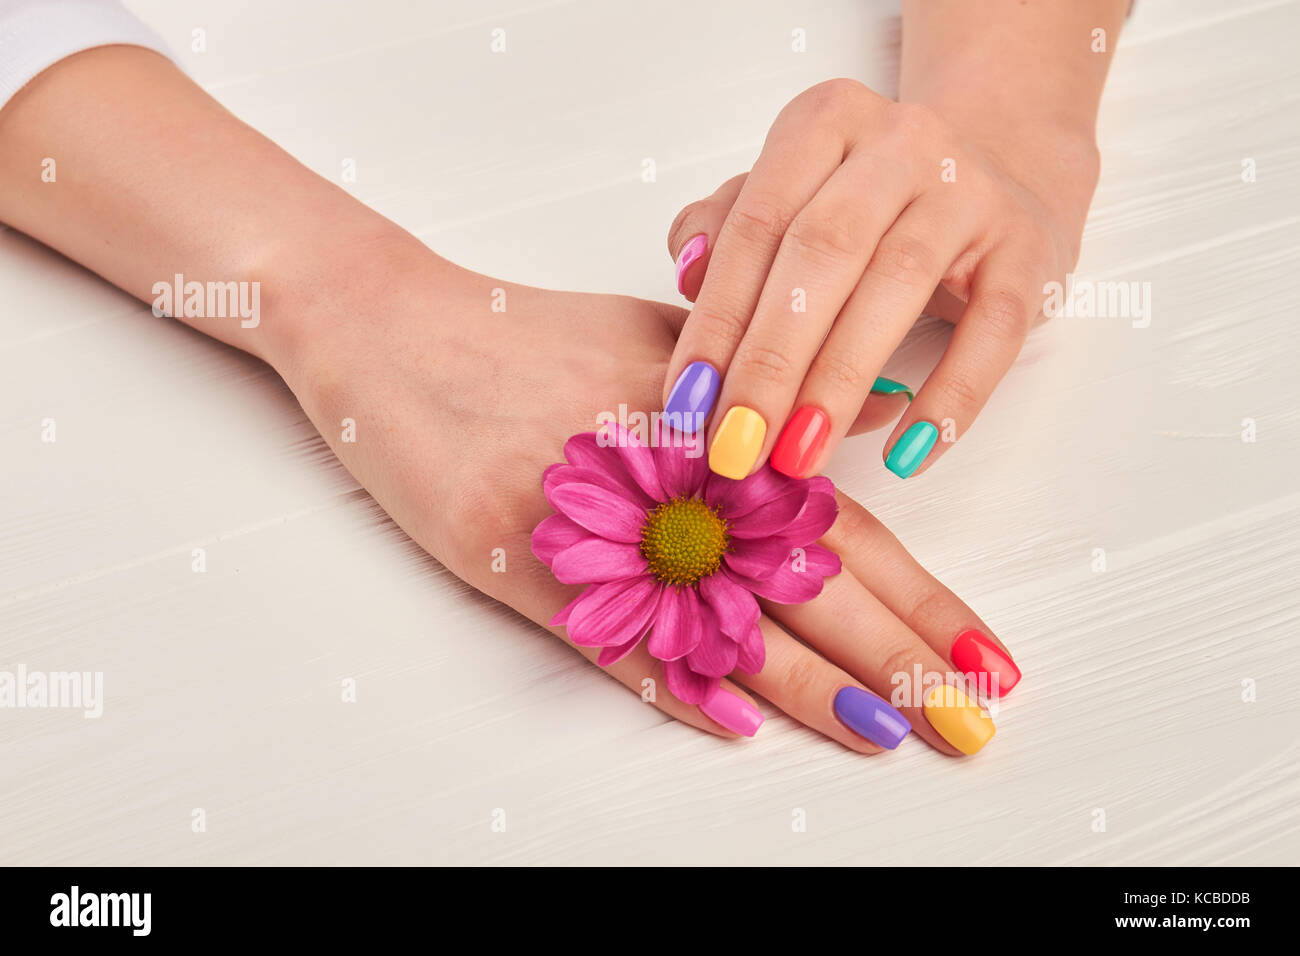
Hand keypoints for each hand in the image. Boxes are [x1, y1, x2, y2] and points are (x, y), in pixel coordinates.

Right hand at [270, 246, 1018, 753]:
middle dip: (901, 657)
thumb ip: (771, 389)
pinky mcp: (525, 561)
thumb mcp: (668, 342)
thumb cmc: (530, 335)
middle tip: (973, 720)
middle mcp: (672, 483)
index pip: (847, 528)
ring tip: (894, 734)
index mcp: (716, 431)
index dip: (921, 598)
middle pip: (812, 583)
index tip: (985, 651)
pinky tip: (739, 726)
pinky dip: (676, 684)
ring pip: (729, 622)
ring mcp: (600, 527)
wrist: (398, 327)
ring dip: (816, 685)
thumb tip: (887, 410)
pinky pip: (613, 639)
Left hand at [664, 78, 1099, 480]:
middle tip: (735, 445)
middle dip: (768, 361)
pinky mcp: (1027, 250)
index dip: (715, 321)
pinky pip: (993, 332)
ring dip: (838, 383)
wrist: (1002, 172)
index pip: (756, 226)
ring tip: (799, 456)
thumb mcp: (792, 193)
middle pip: (820, 254)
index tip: (684, 404)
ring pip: (895, 287)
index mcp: (826, 122)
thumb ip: (728, 226)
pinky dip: (951, 399)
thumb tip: (687, 276)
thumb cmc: (869, 202)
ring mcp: (971, 192)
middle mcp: (900, 142)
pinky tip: (908, 455)